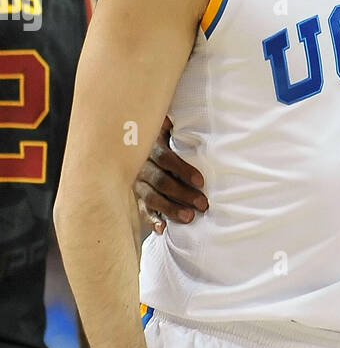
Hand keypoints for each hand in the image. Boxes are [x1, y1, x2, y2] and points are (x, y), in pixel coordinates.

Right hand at [134, 116, 207, 233]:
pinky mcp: (135, 197)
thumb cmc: (159, 135)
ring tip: (190, 218)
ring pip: (152, 197)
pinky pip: (142, 210)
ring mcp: (136, 182)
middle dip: (183, 193)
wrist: (127, 141)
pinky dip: (152, 220)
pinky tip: (162, 229)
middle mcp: (140, 165)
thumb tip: (174, 118)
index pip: (165, 158)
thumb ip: (168, 124)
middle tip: (204, 204)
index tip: (201, 182)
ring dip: (171, 208)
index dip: (183, 169)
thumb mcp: (162, 126)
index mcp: (149, 146)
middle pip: (161, 181)